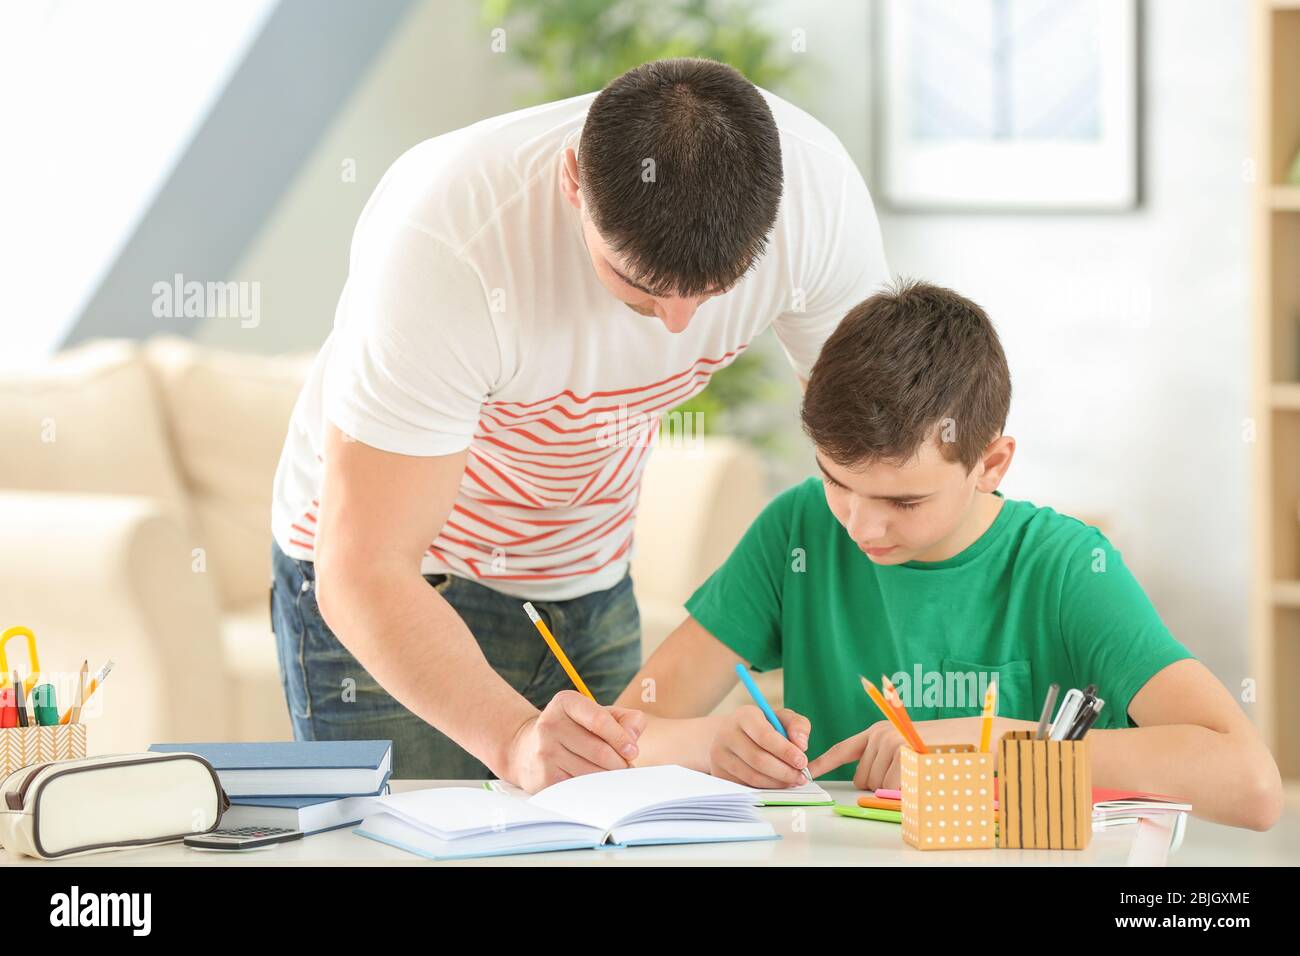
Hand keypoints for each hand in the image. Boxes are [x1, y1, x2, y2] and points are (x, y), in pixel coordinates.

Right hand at [505, 690, 646, 791]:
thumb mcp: (596, 715)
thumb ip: (625, 720)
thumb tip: (633, 740)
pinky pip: (580, 788)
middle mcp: (551, 724)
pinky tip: (597, 785)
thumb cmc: (574, 730)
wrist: (527, 749)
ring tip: (614, 776)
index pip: (599, 720)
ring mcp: (545, 752)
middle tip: (626, 768)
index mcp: (566, 702)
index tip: (633, 751)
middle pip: (599, 750)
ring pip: (592, 772)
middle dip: (619, 763)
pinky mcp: (544, 777)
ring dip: (610, 778)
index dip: (621, 738)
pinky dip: (594, 789)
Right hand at [708, 705, 810, 787]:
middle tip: (801, 776)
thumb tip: (801, 745)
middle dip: (784, 771)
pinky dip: (766, 788)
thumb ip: (798, 726)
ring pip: (753, 777)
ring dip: (777, 783)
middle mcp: (727, 734)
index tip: (802, 761)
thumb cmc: (764, 727)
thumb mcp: (782, 718)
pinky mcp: (719, 772)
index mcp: (744, 716)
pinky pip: (746, 786)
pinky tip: (777, 783)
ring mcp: (720, 755)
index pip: (765, 736)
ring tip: (793, 781)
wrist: (734, 735)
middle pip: (759, 760)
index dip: (785, 751)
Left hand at [808, 717, 994, 789]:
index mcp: (878, 731)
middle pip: (861, 777)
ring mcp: (891, 744)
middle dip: (880, 783)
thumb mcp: (905, 746)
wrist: (972, 738)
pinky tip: (920, 775)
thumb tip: (865, 782)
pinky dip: (906, 790)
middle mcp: (880, 735)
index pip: (843, 749)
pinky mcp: (902, 755)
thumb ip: (882, 759)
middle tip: (906, 772)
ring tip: (916, 770)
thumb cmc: (940, 748)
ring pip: (877, 785)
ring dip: (896, 787)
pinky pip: (893, 788)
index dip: (824, 762)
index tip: (809, 771)